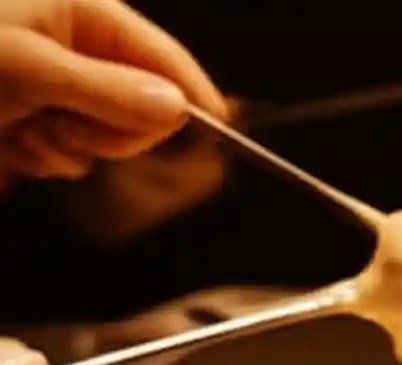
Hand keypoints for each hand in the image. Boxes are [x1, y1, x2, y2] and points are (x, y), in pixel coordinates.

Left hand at [0, 0, 224, 180]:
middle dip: (107, 130)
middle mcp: (76, 45)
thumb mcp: (30, 70)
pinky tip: (8, 140)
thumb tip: (179, 109)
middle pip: (141, 105)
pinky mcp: (35, 115)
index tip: (224, 129)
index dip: (194, 91)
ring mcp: (56, 84)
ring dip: (66, 147)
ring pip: (105, 136)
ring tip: (18, 128)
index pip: (162, 55)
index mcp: (83, 12)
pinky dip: (42, 156)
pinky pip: (70, 152)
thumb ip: (108, 90)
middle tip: (63, 126)